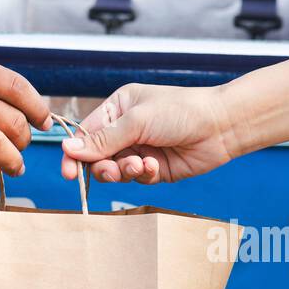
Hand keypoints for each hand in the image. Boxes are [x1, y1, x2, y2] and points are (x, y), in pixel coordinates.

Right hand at [59, 83, 238, 183]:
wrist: (220, 127)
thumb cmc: (181, 111)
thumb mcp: (137, 121)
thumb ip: (102, 139)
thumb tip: (67, 149)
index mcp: (117, 109)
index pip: (85, 134)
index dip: (75, 155)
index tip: (70, 173)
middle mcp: (126, 130)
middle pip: (97, 157)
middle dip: (103, 166)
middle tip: (113, 170)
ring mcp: (140, 150)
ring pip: (116, 171)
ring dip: (124, 171)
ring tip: (140, 165)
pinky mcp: (155, 168)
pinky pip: (137, 179)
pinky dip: (143, 175)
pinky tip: (155, 166)